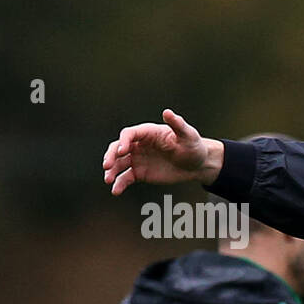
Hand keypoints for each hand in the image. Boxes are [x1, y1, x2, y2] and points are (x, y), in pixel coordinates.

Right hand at [102, 109, 223, 194]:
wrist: (197, 164)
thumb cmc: (193, 146)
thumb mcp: (188, 135)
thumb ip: (177, 124)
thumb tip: (167, 112)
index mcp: (147, 132)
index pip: (129, 134)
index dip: (124, 141)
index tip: (123, 151)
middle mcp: (138, 145)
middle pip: (118, 148)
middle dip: (111, 156)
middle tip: (107, 166)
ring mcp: (138, 159)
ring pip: (119, 163)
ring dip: (111, 171)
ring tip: (108, 180)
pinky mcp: (140, 173)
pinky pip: (126, 178)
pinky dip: (119, 184)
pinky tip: (115, 191)